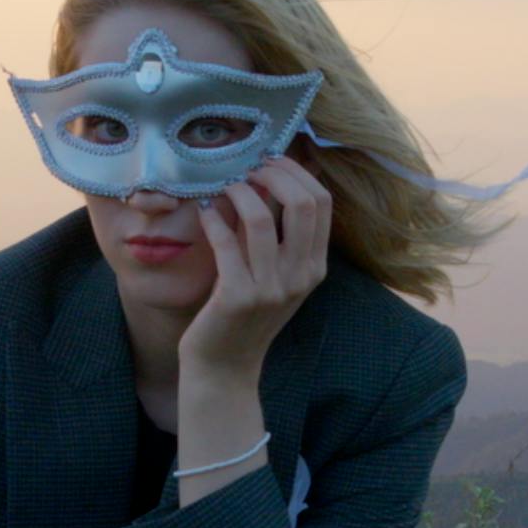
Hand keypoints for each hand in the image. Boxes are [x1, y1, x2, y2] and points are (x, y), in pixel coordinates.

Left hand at [181, 157, 333, 380]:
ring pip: (260, 218)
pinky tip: (205, 212)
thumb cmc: (245, 316)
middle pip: (302, 203)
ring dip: (237, 191)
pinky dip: (213, 219)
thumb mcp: (276, 277)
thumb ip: (279, 236)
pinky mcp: (237, 297)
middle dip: (272, 173)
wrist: (225, 367)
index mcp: (315, 268)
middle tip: (245, 167)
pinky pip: (225, 241)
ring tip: (221, 186)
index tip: (268, 160)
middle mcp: (300, 277)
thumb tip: (268, 177)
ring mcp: (271, 289)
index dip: (295, 172)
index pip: (322, 202)